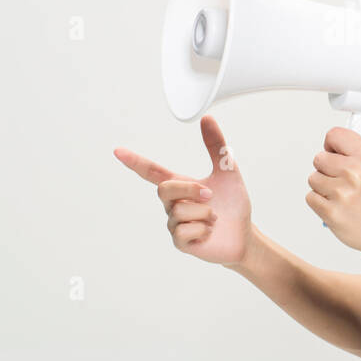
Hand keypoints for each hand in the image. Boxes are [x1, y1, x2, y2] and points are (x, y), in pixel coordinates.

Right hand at [114, 115, 252, 266]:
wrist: (243, 235)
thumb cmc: (232, 204)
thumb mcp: (227, 171)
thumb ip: (217, 146)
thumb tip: (207, 118)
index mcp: (179, 184)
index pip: (151, 172)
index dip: (135, 162)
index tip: (117, 151)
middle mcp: (172, 203)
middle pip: (164, 190)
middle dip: (190, 189)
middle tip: (210, 195)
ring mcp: (174, 224)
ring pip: (180, 212)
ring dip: (205, 213)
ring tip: (214, 218)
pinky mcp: (180, 242)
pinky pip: (184, 232)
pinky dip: (203, 229)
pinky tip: (209, 232)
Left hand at [305, 126, 360, 260]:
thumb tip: (358, 134)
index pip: (335, 136)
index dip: (332, 143)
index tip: (334, 150)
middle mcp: (356, 173)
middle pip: (319, 158)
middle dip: (327, 167)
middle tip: (339, 176)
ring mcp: (342, 194)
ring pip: (313, 178)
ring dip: (323, 185)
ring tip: (340, 192)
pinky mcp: (331, 213)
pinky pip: (311, 197)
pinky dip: (320, 202)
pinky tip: (336, 204)